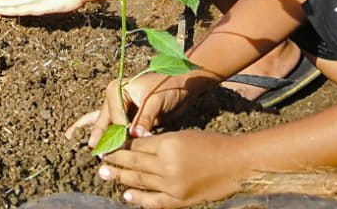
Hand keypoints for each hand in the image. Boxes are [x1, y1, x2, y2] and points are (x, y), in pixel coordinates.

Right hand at [66, 72, 192, 148]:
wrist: (183, 84)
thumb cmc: (169, 86)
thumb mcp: (156, 101)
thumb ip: (145, 118)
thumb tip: (136, 136)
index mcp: (120, 88)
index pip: (115, 115)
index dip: (118, 131)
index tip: (122, 142)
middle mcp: (117, 98)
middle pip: (105, 120)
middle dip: (100, 136)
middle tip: (96, 151)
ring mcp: (121, 108)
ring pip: (104, 123)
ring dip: (95, 134)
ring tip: (74, 138)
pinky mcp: (128, 117)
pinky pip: (112, 126)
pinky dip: (101, 131)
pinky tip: (81, 135)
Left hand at [99, 130, 241, 208]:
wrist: (235, 164)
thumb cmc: (212, 143)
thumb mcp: (184, 135)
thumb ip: (161, 141)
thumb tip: (139, 143)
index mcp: (169, 144)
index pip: (137, 145)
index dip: (122, 144)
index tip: (110, 142)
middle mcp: (167, 165)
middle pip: (134, 163)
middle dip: (116, 160)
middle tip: (100, 158)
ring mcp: (172, 185)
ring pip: (139, 181)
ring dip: (121, 178)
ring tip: (105, 174)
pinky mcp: (179, 200)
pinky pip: (153, 201)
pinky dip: (138, 198)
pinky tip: (126, 195)